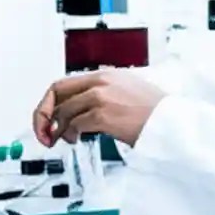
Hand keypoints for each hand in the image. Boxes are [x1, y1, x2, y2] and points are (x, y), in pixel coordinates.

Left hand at [32, 70, 165, 147]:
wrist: (170, 122)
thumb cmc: (154, 112)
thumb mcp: (127, 92)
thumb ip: (104, 95)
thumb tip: (80, 110)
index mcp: (106, 75)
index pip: (66, 83)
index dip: (51, 101)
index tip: (48, 115)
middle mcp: (101, 81)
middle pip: (57, 92)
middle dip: (44, 113)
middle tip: (43, 130)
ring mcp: (101, 97)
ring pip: (64, 111)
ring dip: (58, 128)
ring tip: (64, 138)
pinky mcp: (102, 115)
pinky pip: (75, 124)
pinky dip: (71, 134)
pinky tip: (76, 139)